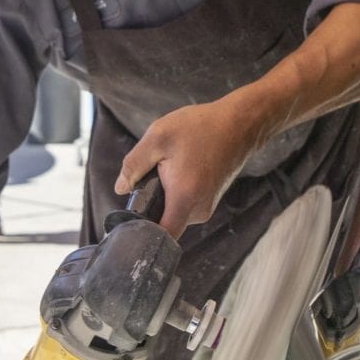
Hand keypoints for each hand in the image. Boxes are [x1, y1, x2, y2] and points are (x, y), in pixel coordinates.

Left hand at [115, 97, 261, 238]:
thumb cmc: (201, 127)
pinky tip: (183, 168)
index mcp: (184, 197)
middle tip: (152, 176)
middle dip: (152, 205)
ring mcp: (207, 207)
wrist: (239, 124)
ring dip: (165, 195)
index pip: (162, 236)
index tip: (131, 221)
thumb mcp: (158, 137)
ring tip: (171, 167)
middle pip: (165, 223)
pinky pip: (185, 205)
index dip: (143, 233)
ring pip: (174, 212)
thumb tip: (120, 188)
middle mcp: (198, 210)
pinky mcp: (210, 201)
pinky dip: (178, 191)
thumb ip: (134, 165)